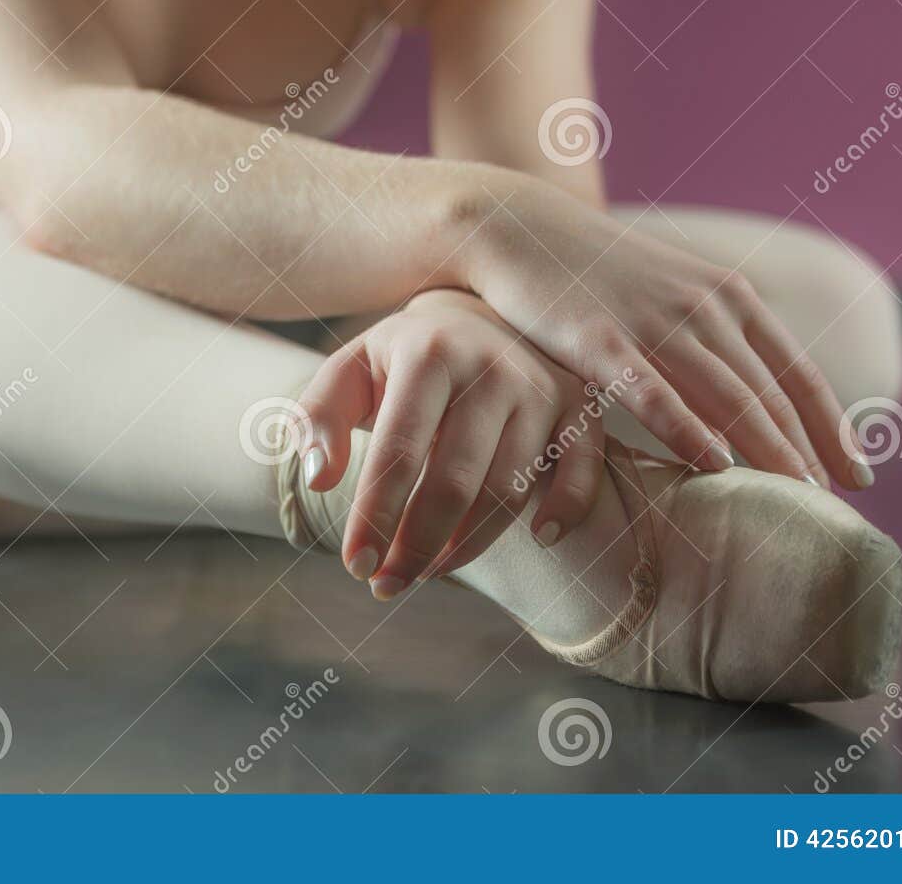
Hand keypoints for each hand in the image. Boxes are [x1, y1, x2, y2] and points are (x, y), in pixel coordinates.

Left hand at [296, 289, 609, 596]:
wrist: (473, 315)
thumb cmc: (400, 359)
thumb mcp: (349, 372)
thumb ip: (319, 419)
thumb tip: (318, 479)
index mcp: (429, 353)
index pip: (399, 451)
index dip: (374, 516)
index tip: (355, 566)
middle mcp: (492, 366)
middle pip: (455, 482)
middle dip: (416, 546)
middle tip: (387, 586)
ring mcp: (541, 386)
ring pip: (509, 490)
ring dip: (467, 547)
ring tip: (428, 572)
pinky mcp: (578, 406)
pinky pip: (583, 471)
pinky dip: (566, 510)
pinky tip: (539, 539)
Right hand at [460, 176, 867, 489]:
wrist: (520, 229)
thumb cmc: (595, 276)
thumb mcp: (670, 296)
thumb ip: (711, 341)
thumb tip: (746, 406)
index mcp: (729, 296)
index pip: (798, 373)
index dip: (834, 427)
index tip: (860, 476)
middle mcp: (705, 306)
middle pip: (772, 394)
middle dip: (808, 454)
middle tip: (832, 509)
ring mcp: (656, 322)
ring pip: (729, 397)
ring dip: (769, 451)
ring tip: (796, 499)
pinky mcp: (602, 340)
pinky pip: (655, 393)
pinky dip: (689, 429)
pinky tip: (717, 465)